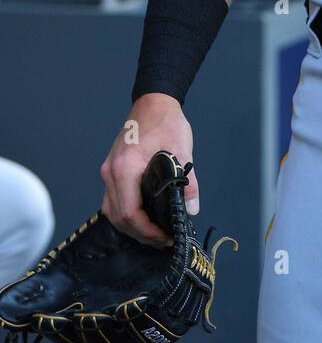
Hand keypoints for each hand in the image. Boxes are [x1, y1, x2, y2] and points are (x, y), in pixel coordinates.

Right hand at [101, 93, 195, 246]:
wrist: (152, 102)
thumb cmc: (165, 121)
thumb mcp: (182, 150)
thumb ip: (187, 182)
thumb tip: (191, 209)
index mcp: (126, 167)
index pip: (130, 212)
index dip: (147, 230)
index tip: (165, 236)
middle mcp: (111, 172)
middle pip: (117, 216)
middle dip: (139, 233)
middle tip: (163, 240)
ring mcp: (109, 171)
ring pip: (111, 211)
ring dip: (130, 226)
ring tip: (154, 233)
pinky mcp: (112, 170)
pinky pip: (112, 200)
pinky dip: (125, 213)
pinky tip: (143, 218)